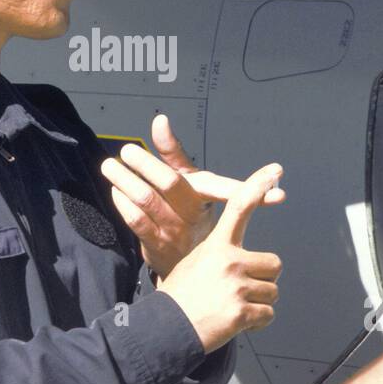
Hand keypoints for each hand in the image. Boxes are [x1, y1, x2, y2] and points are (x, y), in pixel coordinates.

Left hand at [101, 113, 284, 278]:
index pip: (224, 186)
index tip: (271, 181)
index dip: (248, 186)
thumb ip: (172, 150)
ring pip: (146, 199)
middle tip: (128, 150)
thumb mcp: (188, 181)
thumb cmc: (187, 213)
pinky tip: (116, 190)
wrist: (182, 264)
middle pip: (169, 182)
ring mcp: (175, 232)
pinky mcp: (156, 245)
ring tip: (111, 166)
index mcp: (207, 196)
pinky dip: (122, 201)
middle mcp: (194, 214)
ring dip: (125, 179)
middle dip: (145, 163)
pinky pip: (135, 219)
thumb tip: (159, 120)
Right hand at [157, 163, 283, 352]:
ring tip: (234, 306)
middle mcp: (230, 261)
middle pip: (274, 263)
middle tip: (242, 289)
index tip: (274, 170)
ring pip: (273, 292)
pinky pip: (268, 315)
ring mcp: (237, 287)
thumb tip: (244, 262)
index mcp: (217, 245)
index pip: (240, 207)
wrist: (167, 329)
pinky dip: (256, 322)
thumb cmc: (180, 297)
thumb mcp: (195, 262)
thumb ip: (220, 255)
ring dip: (259, 303)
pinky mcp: (242, 312)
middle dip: (264, 279)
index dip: (258, 186)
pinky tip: (236, 322)